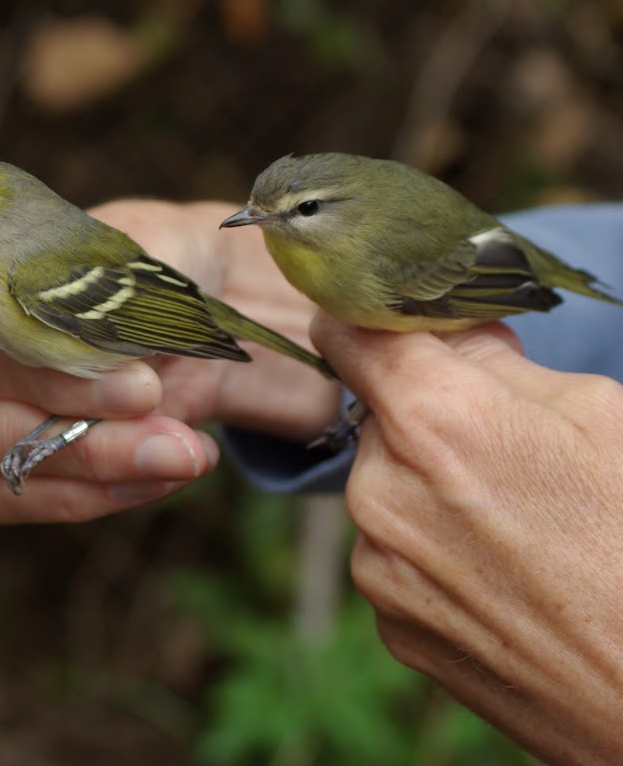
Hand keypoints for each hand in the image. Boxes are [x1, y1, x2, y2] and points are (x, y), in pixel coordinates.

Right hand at [0, 199, 337, 523]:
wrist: (152, 305)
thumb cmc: (126, 266)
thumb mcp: (133, 257)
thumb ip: (126, 298)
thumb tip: (132, 366)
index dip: (56, 374)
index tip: (143, 388)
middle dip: (92, 435)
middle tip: (178, 440)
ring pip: (8, 468)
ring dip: (105, 470)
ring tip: (184, 455)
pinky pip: (17, 501)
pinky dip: (95, 495)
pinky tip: (156, 475)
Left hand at [326, 315, 622, 765]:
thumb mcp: (601, 416)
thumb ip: (502, 364)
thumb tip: (451, 334)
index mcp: (435, 419)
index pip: (347, 334)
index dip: (366, 322)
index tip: (384, 328)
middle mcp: (382, 488)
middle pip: (379, 421)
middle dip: (429, 422)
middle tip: (509, 453)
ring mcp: (380, 562)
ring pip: (388, 491)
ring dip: (432, 493)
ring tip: (523, 530)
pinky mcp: (390, 622)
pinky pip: (398, 557)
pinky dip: (437, 556)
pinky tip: (508, 578)